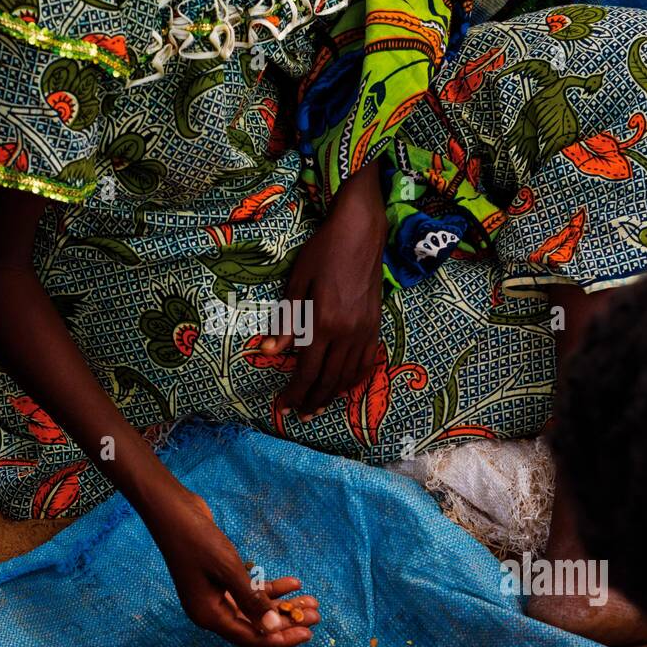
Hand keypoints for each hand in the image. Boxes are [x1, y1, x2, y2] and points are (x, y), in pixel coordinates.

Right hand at [150, 488, 319, 646]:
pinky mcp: (220, 579)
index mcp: (208, 616)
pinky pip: (250, 590)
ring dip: (284, 604)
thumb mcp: (228, 570)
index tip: (307, 635)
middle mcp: (211, 610)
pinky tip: (294, 583)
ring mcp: (216, 594)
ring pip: (256, 607)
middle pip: (256, 624)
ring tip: (312, 601)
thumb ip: (252, 600)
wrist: (173, 511)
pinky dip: (270, 587)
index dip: (279, 638)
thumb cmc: (197, 540)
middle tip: (317, 617)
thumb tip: (273, 628)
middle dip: (288, 621)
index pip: (250, 637)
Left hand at [265, 163, 385, 419]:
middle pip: (328, 379)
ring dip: (332, 395)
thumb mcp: (297, 281)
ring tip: (318, 407)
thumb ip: (287, 320)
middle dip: (311, 400)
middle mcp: (347, 332)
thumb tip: (270, 352)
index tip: (282, 405)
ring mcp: (365, 331)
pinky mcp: (375, 325)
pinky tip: (344, 387)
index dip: (294, 392)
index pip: (307, 370)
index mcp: (323, 322)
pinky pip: (366, 362)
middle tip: (299, 413)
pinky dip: (355, 379)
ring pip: (348, 375)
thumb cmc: (323, 251)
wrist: (361, 232)